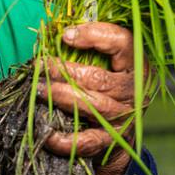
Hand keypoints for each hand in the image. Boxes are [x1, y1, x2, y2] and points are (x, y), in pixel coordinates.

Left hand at [36, 21, 150, 174]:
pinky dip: (64, 139)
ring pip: (90, 105)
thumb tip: (56, 32)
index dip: (95, 35)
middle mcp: (133, 92)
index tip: (65, 36)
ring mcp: (123, 118)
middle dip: (64, 71)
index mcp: (136, 66)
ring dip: (60, 97)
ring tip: (39, 91)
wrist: (121, 138)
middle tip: (40, 66)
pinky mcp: (111, 142)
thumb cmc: (107, 91)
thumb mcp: (107, 66)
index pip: (123, 42)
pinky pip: (86, 141)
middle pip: (98, 78)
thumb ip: (89, 49)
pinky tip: (46, 133)